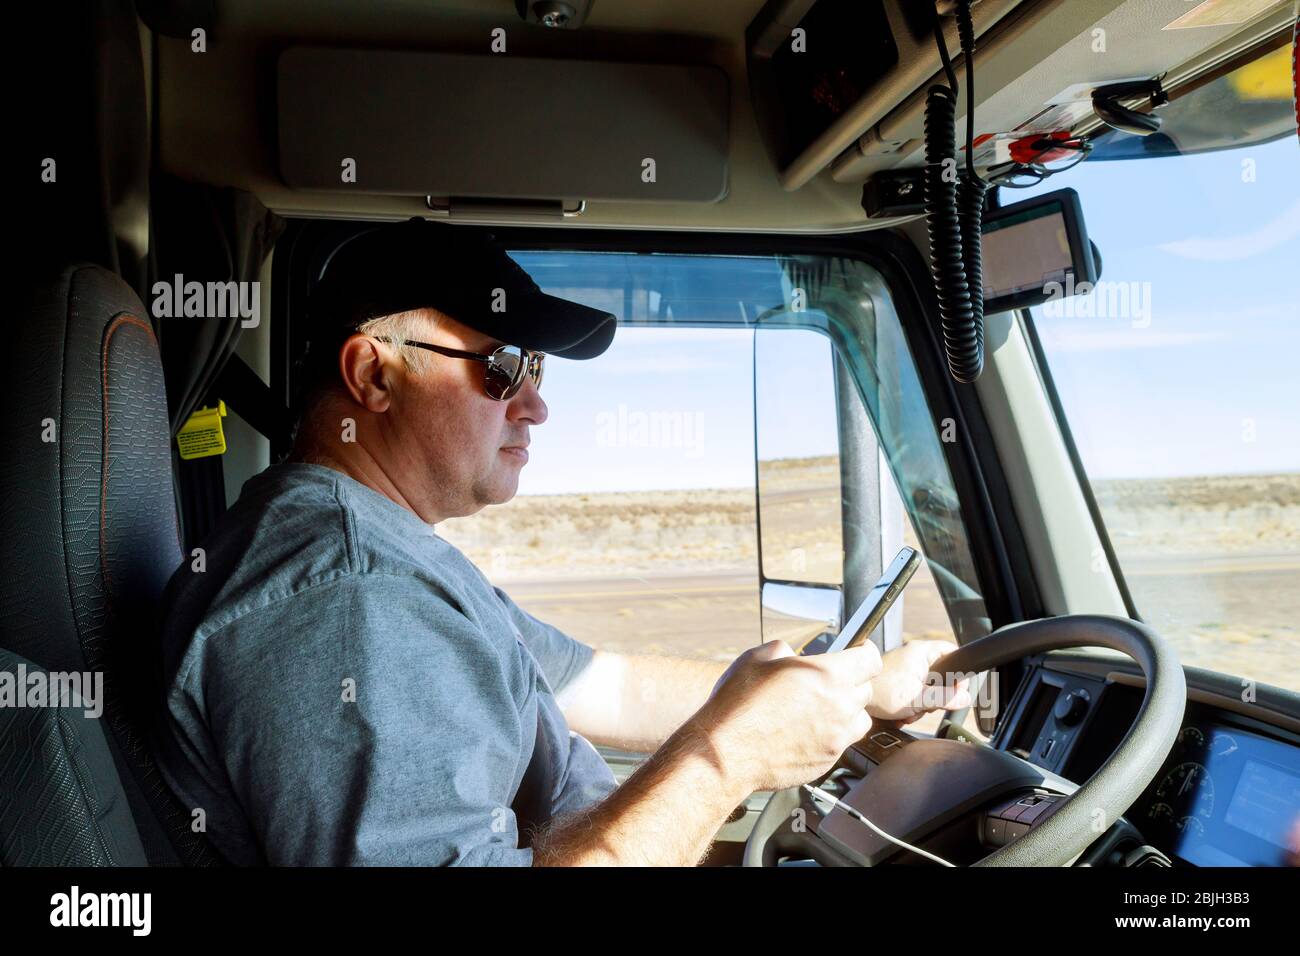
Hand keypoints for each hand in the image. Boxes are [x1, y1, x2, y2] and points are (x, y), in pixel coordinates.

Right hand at [696, 639, 882, 793]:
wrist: (726, 753)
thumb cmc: (738, 705)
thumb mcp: (758, 657)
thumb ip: (786, 651)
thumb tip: (793, 656)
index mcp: (827, 676)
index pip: (870, 660)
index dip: (865, 651)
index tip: (859, 650)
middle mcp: (839, 707)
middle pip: (866, 689)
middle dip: (852, 681)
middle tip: (828, 681)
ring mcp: (836, 738)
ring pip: (859, 719)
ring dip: (847, 710)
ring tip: (820, 708)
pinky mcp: (827, 761)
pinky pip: (841, 743)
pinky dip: (831, 735)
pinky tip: (805, 731)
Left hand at [867, 638, 971, 723]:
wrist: (855, 699)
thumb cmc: (880, 692)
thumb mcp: (920, 699)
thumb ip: (946, 698)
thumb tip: (965, 698)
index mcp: (921, 652)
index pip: (951, 651)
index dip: (960, 671)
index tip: (959, 689)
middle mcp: (913, 655)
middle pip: (942, 673)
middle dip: (937, 695)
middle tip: (928, 705)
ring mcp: (905, 666)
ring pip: (928, 686)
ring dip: (923, 703)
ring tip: (910, 710)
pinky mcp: (898, 678)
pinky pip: (915, 690)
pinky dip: (912, 703)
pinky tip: (903, 711)